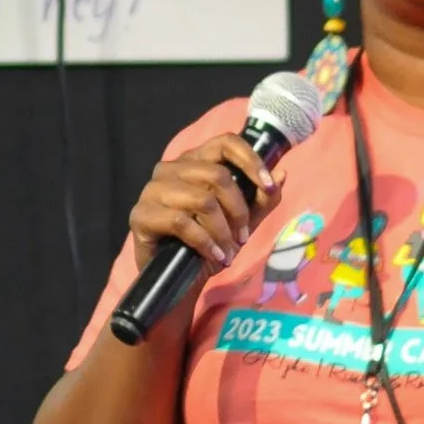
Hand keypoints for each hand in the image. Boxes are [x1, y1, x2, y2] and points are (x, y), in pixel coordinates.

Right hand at [125, 125, 271, 281]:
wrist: (178, 281)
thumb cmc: (207, 246)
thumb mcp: (242, 223)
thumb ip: (260, 200)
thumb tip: (281, 175)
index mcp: (194, 161)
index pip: (225, 143)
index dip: (251, 160)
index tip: (268, 185)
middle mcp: (170, 169)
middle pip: (217, 175)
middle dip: (238, 210)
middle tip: (243, 237)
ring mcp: (152, 190)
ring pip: (201, 200)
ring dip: (223, 231)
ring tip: (229, 251)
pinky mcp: (141, 215)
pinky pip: (182, 222)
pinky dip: (205, 242)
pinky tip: (215, 256)